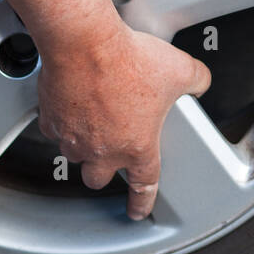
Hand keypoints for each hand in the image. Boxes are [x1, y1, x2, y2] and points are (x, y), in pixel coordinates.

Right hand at [7, 0, 210, 219]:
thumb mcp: (180, 70)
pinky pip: (54, 130)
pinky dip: (62, 123)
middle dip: (102, 173)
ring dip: (82, 147)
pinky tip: (72, 106)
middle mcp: (103, 148)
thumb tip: (201, 82)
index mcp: (137, 145)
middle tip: (109, 157)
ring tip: (92, 125)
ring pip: (74, 156)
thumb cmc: (128, 59)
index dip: (142, 201)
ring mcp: (74, 137)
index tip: (137, 210)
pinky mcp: (51, 119)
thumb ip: (197, 81)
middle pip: (97, 179)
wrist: (85, 43)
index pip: (144, 185)